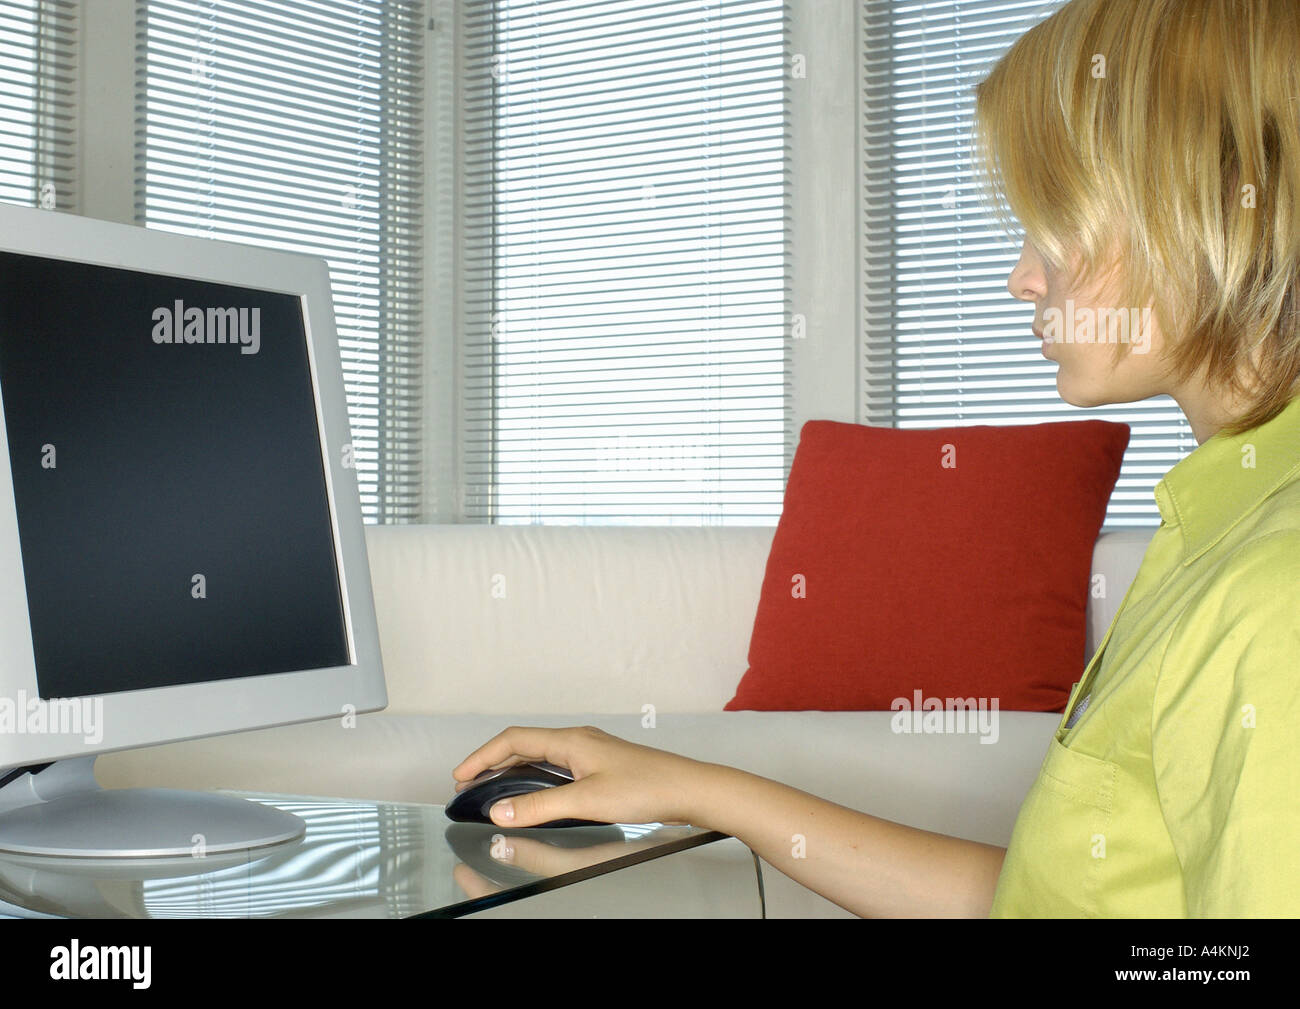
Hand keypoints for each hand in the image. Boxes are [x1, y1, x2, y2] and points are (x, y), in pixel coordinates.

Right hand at [452, 725, 712, 828]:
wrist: (688, 789)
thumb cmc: (646, 787)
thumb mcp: (586, 801)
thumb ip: (540, 807)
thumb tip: (500, 811)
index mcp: (570, 740)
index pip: (513, 740)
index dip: (482, 757)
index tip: (460, 775)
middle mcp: (577, 740)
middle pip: (523, 745)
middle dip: (492, 763)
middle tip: (468, 785)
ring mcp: (589, 752)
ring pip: (539, 756)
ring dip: (512, 771)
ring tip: (492, 790)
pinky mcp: (600, 767)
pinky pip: (555, 767)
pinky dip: (534, 778)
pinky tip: (534, 795)